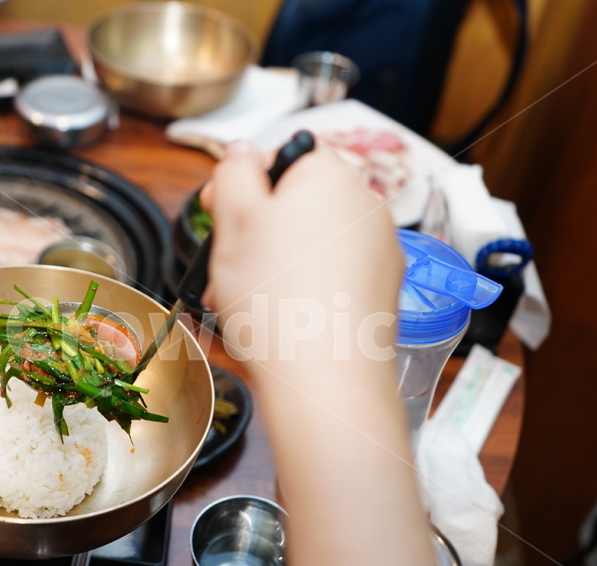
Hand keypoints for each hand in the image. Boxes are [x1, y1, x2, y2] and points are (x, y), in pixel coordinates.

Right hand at [200, 139, 402, 369]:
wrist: (325, 382)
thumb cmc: (278, 301)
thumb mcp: (235, 220)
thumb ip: (235, 172)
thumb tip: (243, 153)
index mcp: (331, 177)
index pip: (286, 155)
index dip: (244, 180)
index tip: (216, 207)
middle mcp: (365, 208)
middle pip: (297, 204)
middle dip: (254, 230)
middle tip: (222, 262)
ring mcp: (379, 253)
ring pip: (310, 245)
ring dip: (270, 264)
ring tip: (238, 300)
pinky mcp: (379, 294)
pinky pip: (330, 278)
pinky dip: (300, 289)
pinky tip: (271, 319)